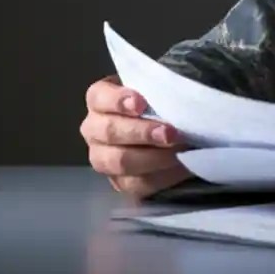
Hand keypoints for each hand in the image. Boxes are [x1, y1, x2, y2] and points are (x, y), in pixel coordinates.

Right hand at [80, 75, 191, 198]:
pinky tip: (180, 165)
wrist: (168, 133)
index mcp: (98, 100)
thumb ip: (157, 89)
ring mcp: (102, 157)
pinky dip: (161, 175)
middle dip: (142, 132)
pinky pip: (136, 183)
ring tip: (178, 151)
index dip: (118, 101)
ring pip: (119, 161)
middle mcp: (93, 129)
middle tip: (169, 133)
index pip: (100, 98)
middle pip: (110, 132)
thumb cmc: (159, 103)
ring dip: (152, 157)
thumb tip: (175, 93)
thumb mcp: (156, 90)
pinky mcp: (118, 182)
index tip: (141, 104)